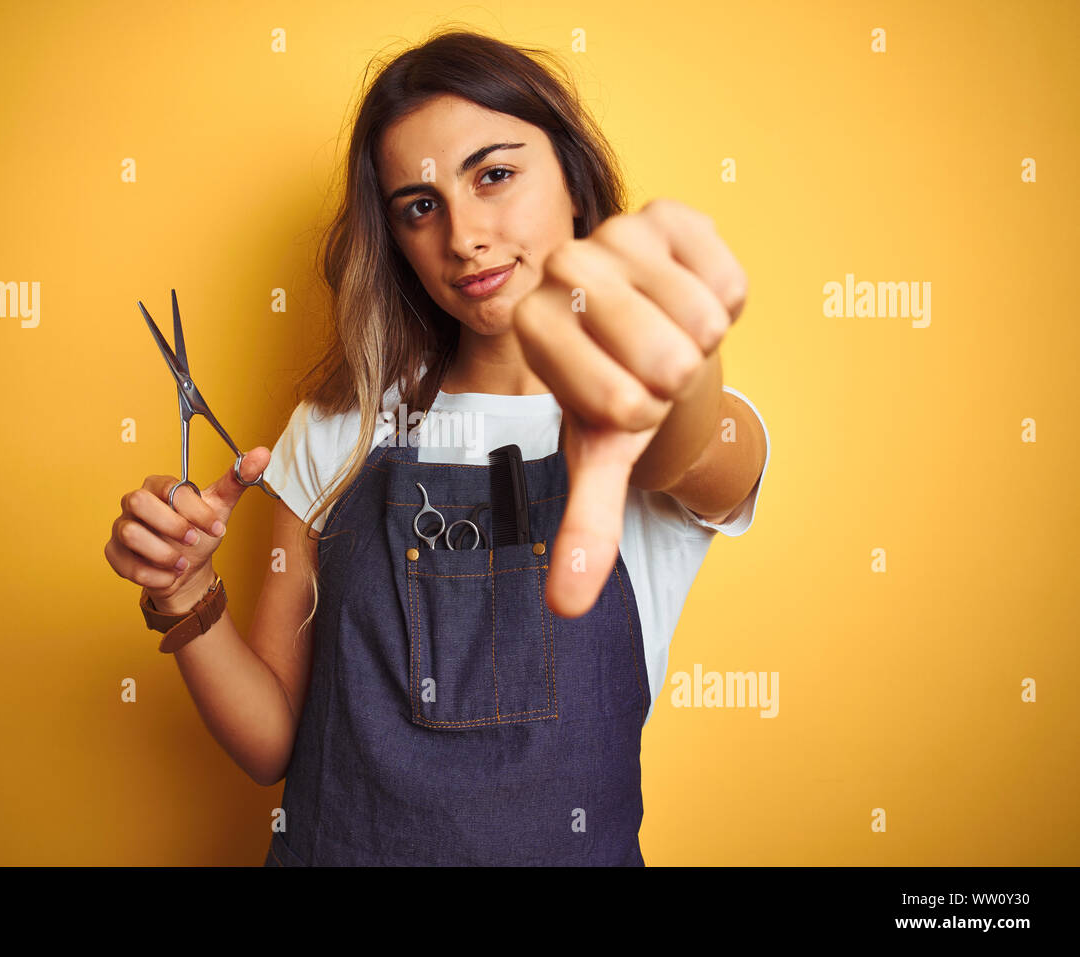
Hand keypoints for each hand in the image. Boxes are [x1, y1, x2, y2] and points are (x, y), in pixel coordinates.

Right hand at [104, 448, 271, 608]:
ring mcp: (121, 527)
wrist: (187, 570)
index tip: (217, 528)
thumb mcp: (220, 507)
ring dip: (163, 553)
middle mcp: (134, 502)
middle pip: (139, 502)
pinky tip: (169, 576)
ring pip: (130, 533)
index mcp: (159, 486)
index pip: (171, 488)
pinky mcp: (114, 553)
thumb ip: (238, 479)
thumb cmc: (199, 533)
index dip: (196, 510)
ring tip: (183, 563)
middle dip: (171, 525)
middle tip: (193, 540)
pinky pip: (124, 563)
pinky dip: (152, 574)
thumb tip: (262, 453)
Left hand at [512, 198, 747, 617]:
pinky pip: (727, 277)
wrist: (648, 340)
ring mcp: (617, 230)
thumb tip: (565, 607)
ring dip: (701, 342)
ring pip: (701, 318)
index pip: (619, 400)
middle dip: (673, 382)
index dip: (636, 414)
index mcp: (531, 325)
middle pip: (666, 357)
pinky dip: (726, 300)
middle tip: (651, 370)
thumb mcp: (600, 458)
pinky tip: (690, 295)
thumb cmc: (615, 397)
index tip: (620, 398)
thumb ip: (583, 527)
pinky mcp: (671, 213)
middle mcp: (562, 266)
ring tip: (667, 332)